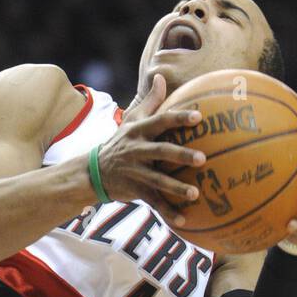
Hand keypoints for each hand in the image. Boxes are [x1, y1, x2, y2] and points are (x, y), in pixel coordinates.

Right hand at [95, 73, 207, 225]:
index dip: (179, 118)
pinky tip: (184, 220)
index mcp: (139, 131)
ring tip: (196, 194)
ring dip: (176, 188)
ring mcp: (135, 172)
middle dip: (180, 155)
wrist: (93, 172)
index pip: (161, 120)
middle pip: (160, 151)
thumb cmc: (120, 142)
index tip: (199, 117)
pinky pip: (153, 203)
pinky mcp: (134, 191)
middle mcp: (136, 150)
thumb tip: (160, 76)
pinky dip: (168, 212)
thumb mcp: (130, 120)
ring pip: (158, 181)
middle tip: (203, 159)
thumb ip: (149, 101)